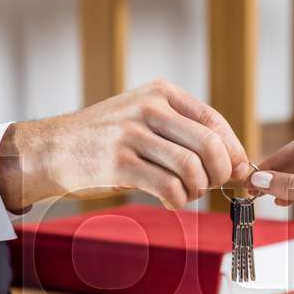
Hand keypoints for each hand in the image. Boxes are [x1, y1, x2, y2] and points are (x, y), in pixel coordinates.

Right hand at [0, 79, 250, 211]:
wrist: (54, 148)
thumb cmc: (108, 138)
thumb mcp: (146, 118)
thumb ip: (187, 133)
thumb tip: (239, 164)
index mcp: (160, 92)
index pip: (214, 121)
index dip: (233, 151)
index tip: (238, 171)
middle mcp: (148, 107)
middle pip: (208, 144)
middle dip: (220, 172)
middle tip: (212, 186)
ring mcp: (131, 134)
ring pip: (190, 167)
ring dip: (197, 189)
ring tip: (187, 193)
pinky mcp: (118, 163)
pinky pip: (167, 187)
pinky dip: (179, 201)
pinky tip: (173, 202)